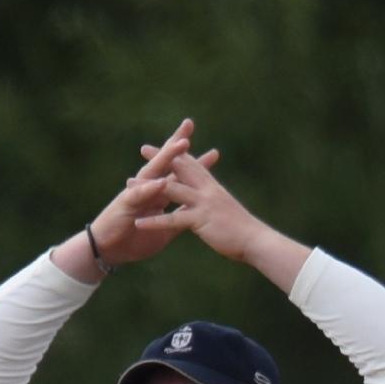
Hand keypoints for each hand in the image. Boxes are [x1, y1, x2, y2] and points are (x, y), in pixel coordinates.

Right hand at [83, 122, 203, 268]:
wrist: (108, 250)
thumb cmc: (134, 238)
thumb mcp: (164, 228)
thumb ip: (178, 217)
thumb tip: (195, 213)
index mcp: (158, 193)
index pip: (178, 174)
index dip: (195, 163)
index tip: (215, 153)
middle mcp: (147, 187)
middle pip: (165, 161)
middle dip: (177, 143)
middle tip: (190, 124)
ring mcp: (136, 192)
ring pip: (154, 171)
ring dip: (168, 157)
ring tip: (182, 144)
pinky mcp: (126, 204)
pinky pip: (139, 194)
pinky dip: (150, 188)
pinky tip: (161, 181)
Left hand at [128, 142, 267, 264]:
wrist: (256, 240)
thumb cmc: (243, 229)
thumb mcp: (225, 210)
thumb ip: (213, 203)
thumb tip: (207, 203)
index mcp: (212, 187)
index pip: (193, 164)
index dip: (179, 152)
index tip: (167, 143)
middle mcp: (207, 190)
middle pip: (180, 168)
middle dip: (162, 158)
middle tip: (143, 148)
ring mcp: (203, 203)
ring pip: (171, 190)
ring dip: (148, 187)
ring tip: (128, 185)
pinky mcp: (200, 220)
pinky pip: (173, 219)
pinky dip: (155, 221)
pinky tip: (139, 222)